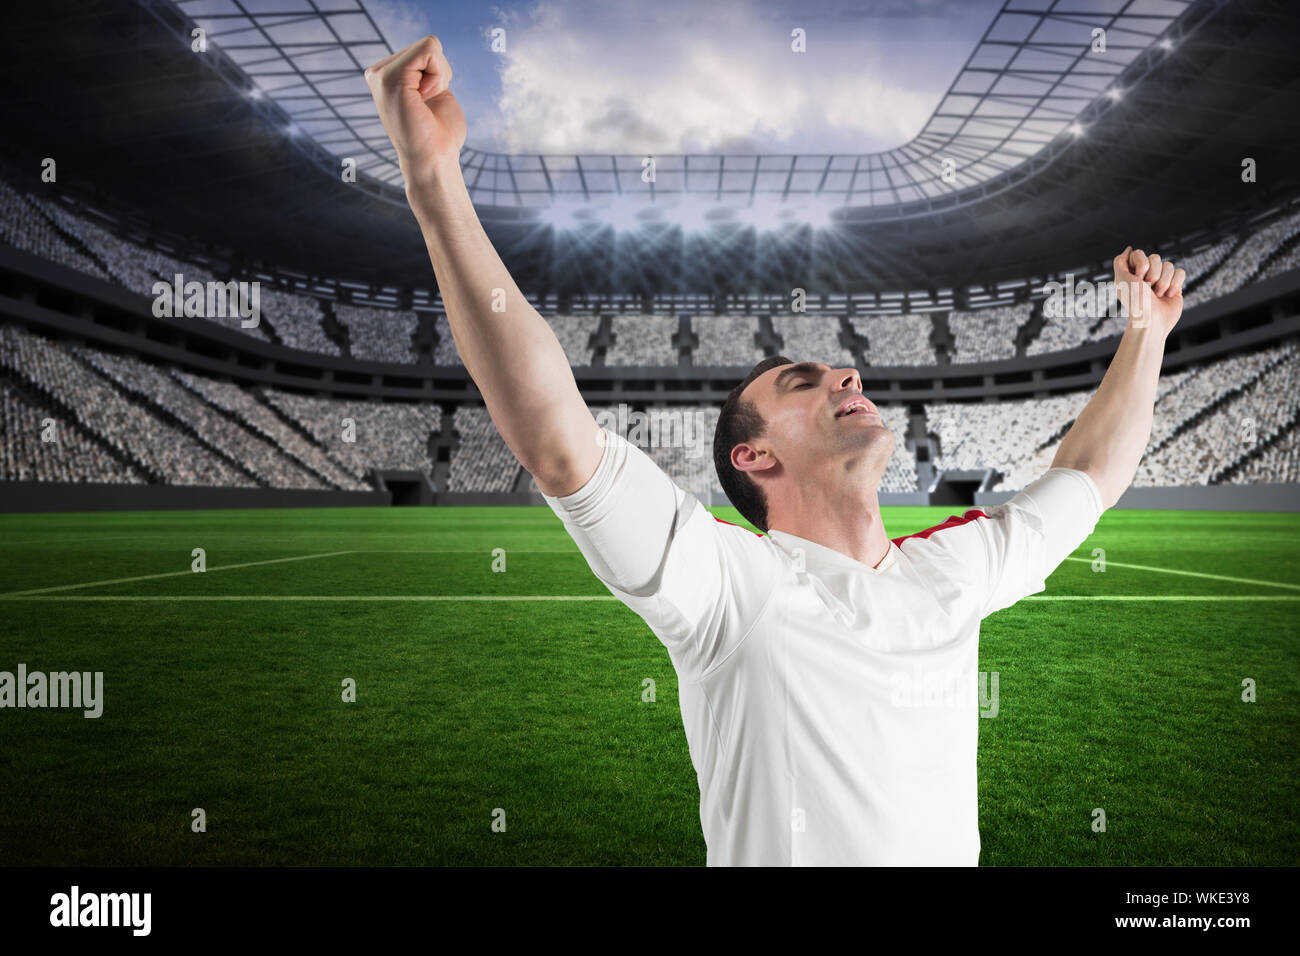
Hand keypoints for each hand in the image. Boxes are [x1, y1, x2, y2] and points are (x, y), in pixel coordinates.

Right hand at [363, 36, 466, 187]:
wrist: (434, 163)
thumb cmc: (439, 136)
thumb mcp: (435, 92)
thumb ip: (429, 69)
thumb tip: (430, 47)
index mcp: (386, 76)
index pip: (426, 49)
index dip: (439, 75)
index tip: (429, 103)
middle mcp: (378, 73)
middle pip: (428, 46)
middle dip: (440, 74)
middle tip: (428, 106)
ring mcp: (381, 75)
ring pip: (430, 48)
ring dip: (440, 78)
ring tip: (425, 105)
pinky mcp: (390, 78)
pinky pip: (429, 50)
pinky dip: (439, 75)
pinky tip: (425, 100)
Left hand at [1113, 246, 1185, 337]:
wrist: (1152, 320)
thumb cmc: (1135, 302)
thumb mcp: (1121, 280)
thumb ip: (1120, 262)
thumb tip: (1129, 249)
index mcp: (1132, 272)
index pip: (1139, 253)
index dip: (1140, 264)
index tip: (1137, 278)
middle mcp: (1146, 275)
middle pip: (1156, 257)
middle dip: (1152, 274)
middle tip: (1147, 288)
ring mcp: (1161, 279)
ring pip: (1169, 265)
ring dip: (1163, 281)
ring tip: (1157, 295)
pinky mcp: (1175, 285)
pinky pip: (1180, 272)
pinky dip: (1175, 283)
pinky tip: (1168, 295)